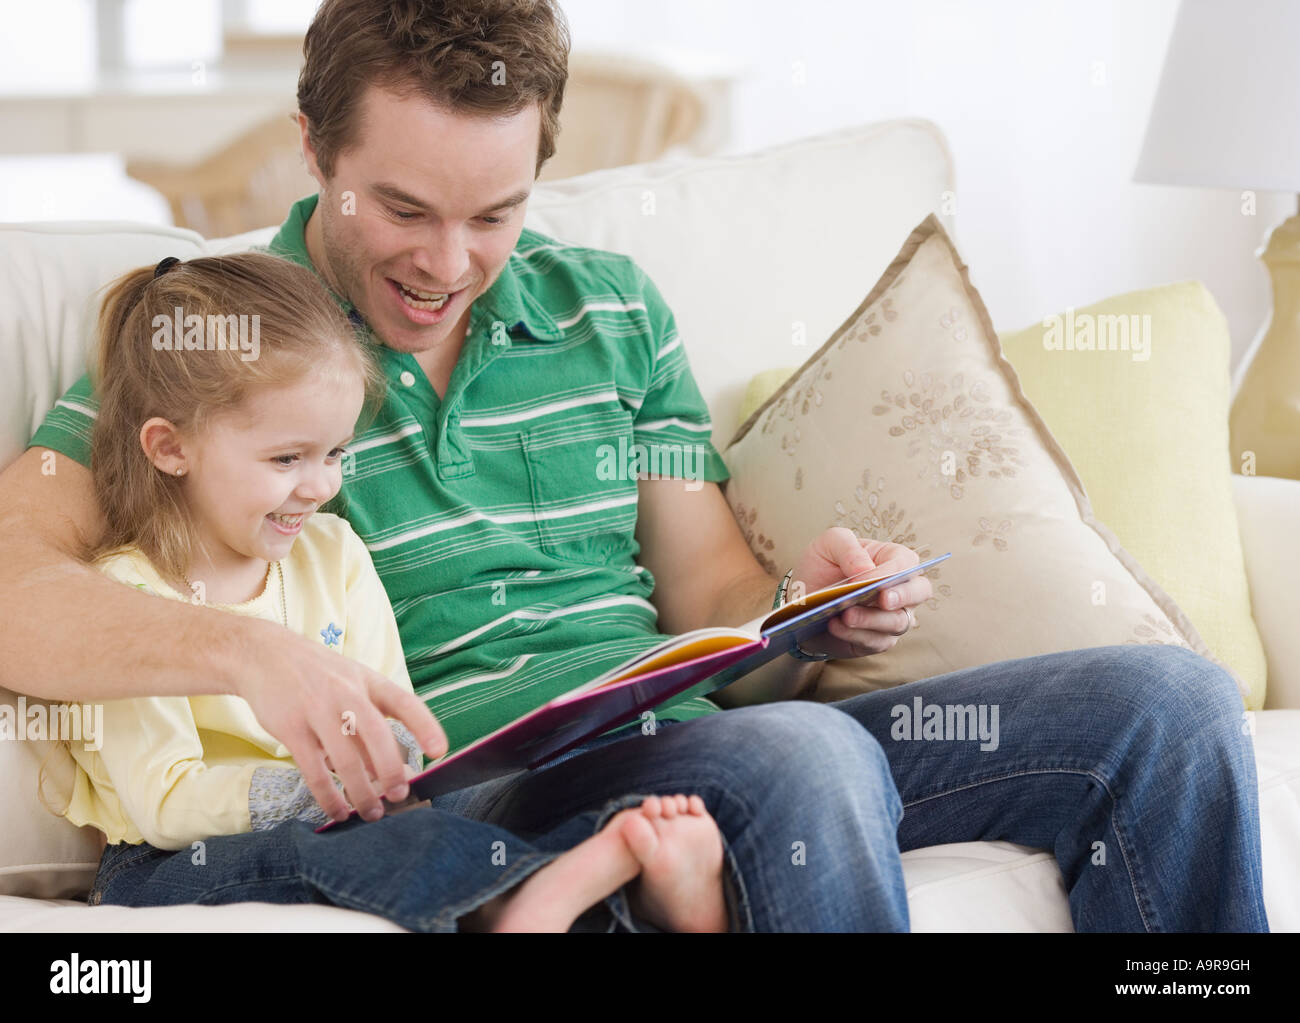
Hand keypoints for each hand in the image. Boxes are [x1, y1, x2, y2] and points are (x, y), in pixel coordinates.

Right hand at [235, 618, 447, 822]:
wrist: (263, 654)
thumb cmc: (318, 676)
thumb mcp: (351, 684)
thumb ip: (371, 722)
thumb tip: (394, 770)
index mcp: (369, 681)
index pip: (404, 702)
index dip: (425, 726)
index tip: (440, 751)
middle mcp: (346, 693)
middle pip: (377, 735)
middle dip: (392, 770)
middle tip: (400, 796)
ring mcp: (317, 710)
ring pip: (346, 760)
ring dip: (362, 792)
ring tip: (372, 813)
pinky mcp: (290, 729)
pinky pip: (314, 771)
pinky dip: (329, 796)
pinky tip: (338, 811)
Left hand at [786, 527, 930, 659]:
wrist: (804, 599)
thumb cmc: (823, 566)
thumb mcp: (829, 544)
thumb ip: (848, 548)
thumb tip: (865, 568)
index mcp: (892, 559)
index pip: (907, 563)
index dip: (891, 571)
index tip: (867, 579)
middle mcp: (900, 589)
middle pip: (920, 592)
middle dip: (903, 596)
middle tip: (882, 600)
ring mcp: (892, 616)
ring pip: (898, 622)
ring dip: (871, 619)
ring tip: (846, 615)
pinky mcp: (878, 640)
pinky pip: (875, 641)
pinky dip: (854, 634)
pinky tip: (835, 626)